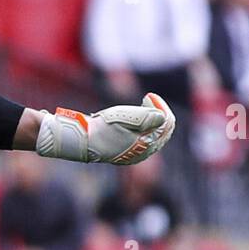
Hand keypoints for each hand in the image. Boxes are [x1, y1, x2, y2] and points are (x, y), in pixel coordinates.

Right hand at [36, 93, 174, 164]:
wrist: (82, 140)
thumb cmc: (103, 128)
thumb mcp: (127, 117)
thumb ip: (149, 117)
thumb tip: (163, 116)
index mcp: (147, 144)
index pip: (167, 124)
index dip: (161, 107)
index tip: (148, 95)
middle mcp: (143, 152)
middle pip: (162, 131)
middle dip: (158, 113)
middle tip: (147, 99)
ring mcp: (134, 154)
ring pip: (152, 135)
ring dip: (150, 120)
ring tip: (139, 107)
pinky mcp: (125, 153)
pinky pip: (142, 139)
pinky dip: (142, 127)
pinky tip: (132, 121)